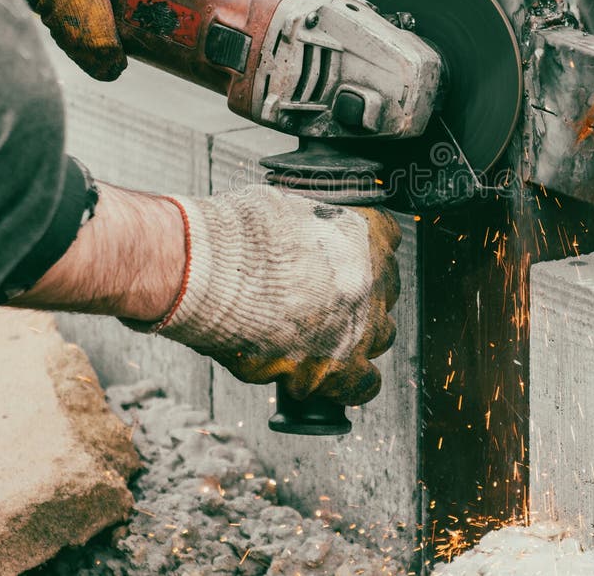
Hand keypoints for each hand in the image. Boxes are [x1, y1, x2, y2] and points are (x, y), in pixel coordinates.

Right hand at [157, 188, 400, 405]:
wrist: (206, 272)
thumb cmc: (234, 236)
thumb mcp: (283, 208)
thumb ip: (308, 227)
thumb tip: (301, 234)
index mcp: (362, 233)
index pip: (387, 240)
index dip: (362, 254)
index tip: (345, 260)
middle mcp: (370, 279)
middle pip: (383, 292)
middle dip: (359, 297)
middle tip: (326, 300)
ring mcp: (357, 325)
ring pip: (379, 336)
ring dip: (355, 335)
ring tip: (319, 337)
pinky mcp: (333, 367)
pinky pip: (362, 384)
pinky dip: (347, 382)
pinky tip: (324, 373)